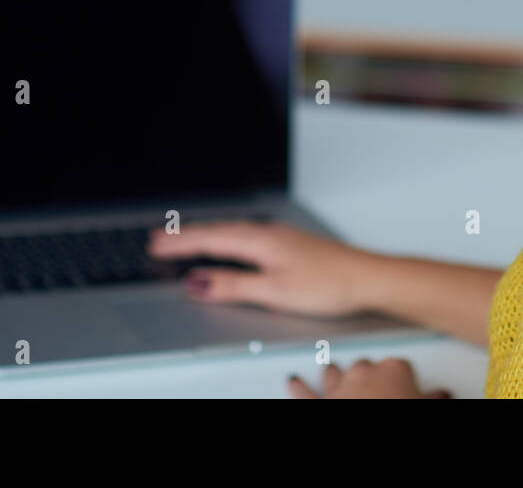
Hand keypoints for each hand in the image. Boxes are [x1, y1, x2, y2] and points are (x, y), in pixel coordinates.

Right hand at [145, 219, 373, 317]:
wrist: (368, 278)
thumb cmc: (329, 284)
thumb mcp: (274, 292)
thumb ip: (233, 286)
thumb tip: (196, 282)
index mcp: (261, 240)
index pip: (211, 240)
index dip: (180, 244)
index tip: (155, 245)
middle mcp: (269, 232)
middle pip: (219, 231)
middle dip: (187, 235)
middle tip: (158, 240)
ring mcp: (281, 236)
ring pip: (234, 231)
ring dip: (207, 235)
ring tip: (184, 239)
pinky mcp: (291, 244)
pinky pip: (248, 235)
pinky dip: (227, 238)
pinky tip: (230, 245)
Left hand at [288, 359, 451, 398]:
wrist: (367, 442)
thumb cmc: (398, 413)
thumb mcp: (425, 407)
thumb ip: (434, 398)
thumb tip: (444, 395)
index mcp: (394, 370)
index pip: (403, 367)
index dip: (407, 380)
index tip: (411, 389)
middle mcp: (364, 373)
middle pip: (368, 366)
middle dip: (370, 374)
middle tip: (375, 384)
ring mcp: (339, 387)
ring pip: (335, 372)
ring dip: (334, 372)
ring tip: (331, 366)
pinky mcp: (317, 403)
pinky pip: (304, 392)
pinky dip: (298, 387)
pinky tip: (293, 381)